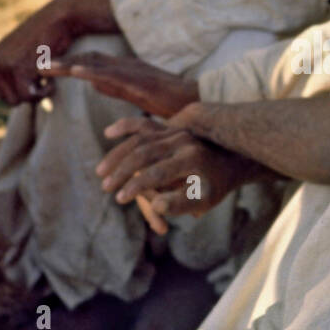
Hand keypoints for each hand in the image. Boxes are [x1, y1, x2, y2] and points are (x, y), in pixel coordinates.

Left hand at [0, 0, 116, 104]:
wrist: (60, 17)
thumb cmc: (48, 36)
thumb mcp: (22, 53)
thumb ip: (12, 71)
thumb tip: (13, 101)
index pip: (3, 94)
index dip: (23, 91)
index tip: (36, 78)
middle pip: (10, 100)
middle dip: (29, 94)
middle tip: (43, 78)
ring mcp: (5, 65)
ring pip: (21, 100)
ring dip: (39, 93)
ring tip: (48, 75)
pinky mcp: (20, 69)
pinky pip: (32, 96)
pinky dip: (47, 91)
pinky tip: (53, 75)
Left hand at [44, 53, 197, 117]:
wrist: (199, 106)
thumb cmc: (173, 105)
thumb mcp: (137, 96)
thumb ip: (116, 88)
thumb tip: (94, 83)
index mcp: (126, 69)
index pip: (91, 63)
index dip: (68, 63)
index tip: (45, 66)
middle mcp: (127, 66)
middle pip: (88, 60)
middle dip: (61, 61)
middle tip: (36, 63)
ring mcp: (134, 73)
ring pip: (95, 65)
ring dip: (69, 65)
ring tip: (46, 66)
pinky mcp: (140, 83)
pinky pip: (111, 75)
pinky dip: (90, 72)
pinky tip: (74, 73)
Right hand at [98, 115, 244, 218]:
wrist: (229, 162)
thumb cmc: (213, 187)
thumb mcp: (204, 201)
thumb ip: (180, 204)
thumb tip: (156, 205)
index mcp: (192, 159)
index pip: (158, 172)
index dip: (137, 186)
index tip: (121, 198)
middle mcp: (182, 141)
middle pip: (144, 153)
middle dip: (122, 171)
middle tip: (107, 187)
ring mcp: (174, 131)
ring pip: (139, 139)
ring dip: (118, 154)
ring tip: (101, 172)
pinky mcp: (168, 128)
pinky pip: (144, 124)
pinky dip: (126, 126)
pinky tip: (109, 132)